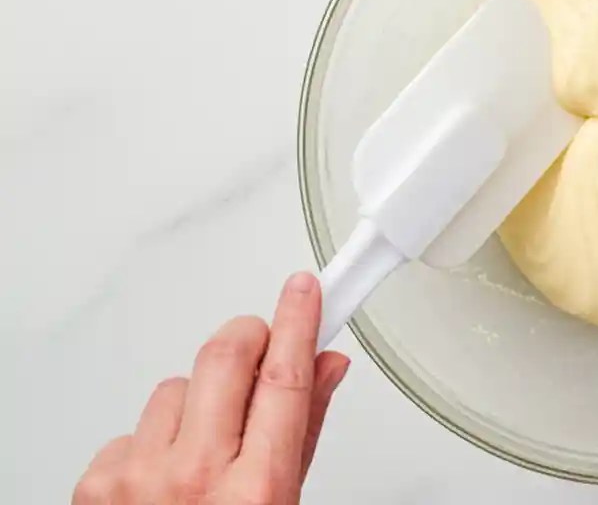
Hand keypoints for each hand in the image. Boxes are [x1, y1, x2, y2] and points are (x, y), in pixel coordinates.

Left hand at [73, 273, 349, 504]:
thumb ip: (303, 432)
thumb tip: (325, 367)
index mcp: (255, 492)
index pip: (283, 378)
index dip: (298, 321)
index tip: (307, 290)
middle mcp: (193, 480)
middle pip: (224, 358)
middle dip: (250, 337)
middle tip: (264, 340)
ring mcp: (137, 480)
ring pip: (176, 388)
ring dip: (199, 401)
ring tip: (207, 448)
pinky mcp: (96, 484)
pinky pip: (132, 428)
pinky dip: (154, 441)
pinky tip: (167, 476)